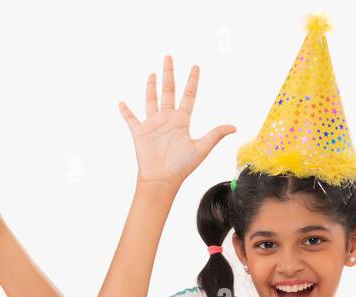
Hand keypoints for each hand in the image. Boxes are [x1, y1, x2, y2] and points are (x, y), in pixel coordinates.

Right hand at [118, 56, 235, 189]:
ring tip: (152, 73)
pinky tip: (121, 103)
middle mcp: (168, 119)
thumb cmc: (181, 167)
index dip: (192, 81)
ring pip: (151, 99)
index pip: (189, 95)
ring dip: (150, 87)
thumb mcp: (201, 148)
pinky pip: (131, 119)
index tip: (195, 66)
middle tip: (169, 57)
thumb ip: (215, 135)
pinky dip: (125, 111)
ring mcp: (153, 124)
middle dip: (169, 73)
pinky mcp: (140, 132)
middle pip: (168, 90)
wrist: (161, 180)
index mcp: (182, 121)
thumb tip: (234, 127)